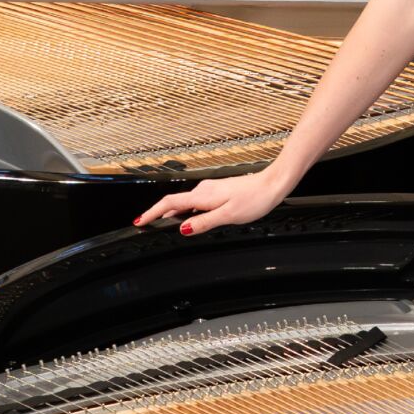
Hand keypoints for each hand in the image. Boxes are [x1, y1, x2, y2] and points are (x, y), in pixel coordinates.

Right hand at [133, 167, 293, 234]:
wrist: (273, 184)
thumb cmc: (255, 199)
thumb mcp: (228, 215)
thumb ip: (204, 222)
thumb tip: (183, 229)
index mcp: (203, 196)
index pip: (169, 204)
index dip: (151, 213)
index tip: (139, 221)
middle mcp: (204, 190)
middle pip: (175, 203)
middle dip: (160, 214)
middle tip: (148, 227)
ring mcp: (211, 190)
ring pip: (187, 203)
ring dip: (175, 213)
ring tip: (166, 225)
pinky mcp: (219, 191)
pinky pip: (197, 202)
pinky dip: (189, 211)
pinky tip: (193, 218)